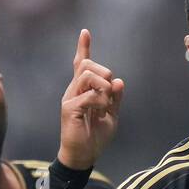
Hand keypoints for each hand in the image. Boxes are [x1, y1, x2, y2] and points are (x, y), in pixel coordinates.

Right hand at [58, 28, 123, 169]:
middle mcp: (75, 90)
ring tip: (106, 103)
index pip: (81, 65)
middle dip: (105, 73)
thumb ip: (115, 99)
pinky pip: (89, 96)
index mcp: (84, 90)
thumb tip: (119, 82)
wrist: (84, 155)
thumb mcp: (111, 116)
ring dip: (104, 86)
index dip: (84, 48)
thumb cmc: (95, 137)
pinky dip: (101, 102)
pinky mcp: (69, 108)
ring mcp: (70, 98)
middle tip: (111, 92)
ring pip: (88, 76)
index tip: (85, 32)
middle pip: (88, 65)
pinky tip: (101, 111)